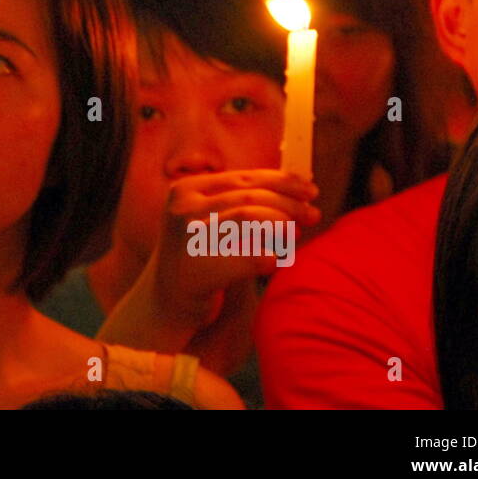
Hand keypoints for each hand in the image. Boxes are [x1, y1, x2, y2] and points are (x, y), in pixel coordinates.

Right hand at [156, 169, 319, 321]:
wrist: (164, 301)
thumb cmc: (197, 256)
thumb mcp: (209, 219)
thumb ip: (241, 200)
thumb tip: (299, 186)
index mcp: (187, 189)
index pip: (244, 177)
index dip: (282, 181)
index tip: (310, 189)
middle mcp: (183, 207)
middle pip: (250, 196)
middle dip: (288, 203)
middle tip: (313, 213)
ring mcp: (188, 237)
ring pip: (248, 218)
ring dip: (282, 224)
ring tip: (298, 232)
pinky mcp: (198, 270)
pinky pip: (246, 258)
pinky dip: (268, 257)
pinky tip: (278, 261)